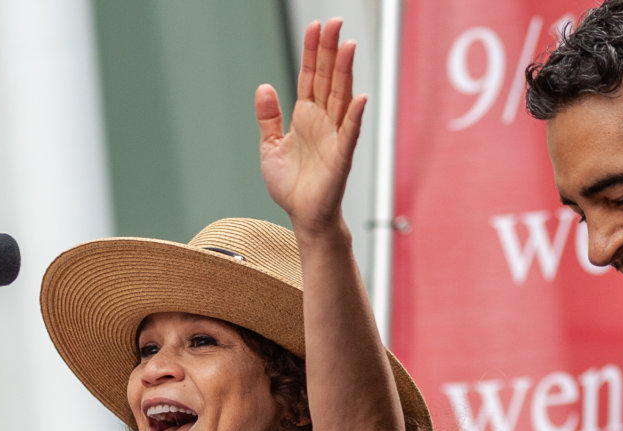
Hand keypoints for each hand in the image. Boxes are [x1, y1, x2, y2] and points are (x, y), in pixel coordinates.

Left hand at [256, 18, 365, 234]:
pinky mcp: (341, 158)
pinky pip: (349, 134)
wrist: (303, 217)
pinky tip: (358, 98)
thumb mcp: (269, 147)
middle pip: (327, 79)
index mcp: (306, 117)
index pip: (310, 77)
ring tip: (348, 45)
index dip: (312, 52)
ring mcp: (334, 137)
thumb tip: (264, 87)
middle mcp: (323, 122)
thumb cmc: (291, 186)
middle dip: (330, 51)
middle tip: (335, 22)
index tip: (316, 27)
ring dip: (344, 72)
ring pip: (340, 98)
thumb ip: (268, 117)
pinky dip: (354, 117)